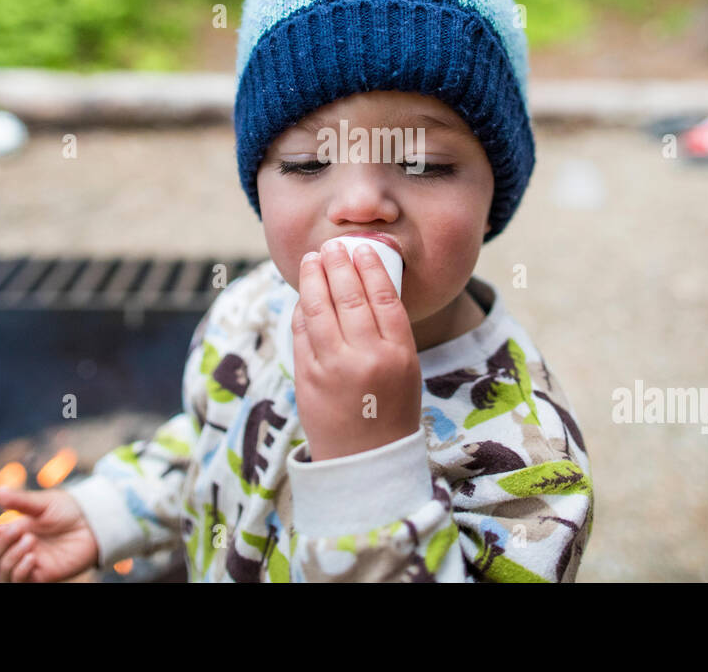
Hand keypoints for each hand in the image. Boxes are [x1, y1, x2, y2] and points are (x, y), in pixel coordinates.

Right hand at [0, 486, 98, 581]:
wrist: (94, 521)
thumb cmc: (69, 510)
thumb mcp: (43, 503)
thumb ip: (21, 501)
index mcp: (16, 531)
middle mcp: (20, 549)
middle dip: (2, 544)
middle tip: (20, 529)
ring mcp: (32, 563)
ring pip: (6, 572)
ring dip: (11, 558)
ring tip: (30, 541)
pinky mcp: (45, 575)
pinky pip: (23, 582)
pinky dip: (21, 572)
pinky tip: (31, 558)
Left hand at [292, 240, 421, 461]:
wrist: (366, 461)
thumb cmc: (390, 410)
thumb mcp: (405, 369)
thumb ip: (387, 331)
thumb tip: (362, 284)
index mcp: (399, 354)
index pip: (384, 297)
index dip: (370, 267)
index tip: (361, 249)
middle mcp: (366, 358)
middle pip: (350, 296)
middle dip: (338, 265)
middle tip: (332, 246)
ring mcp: (333, 368)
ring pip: (320, 308)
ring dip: (314, 278)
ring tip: (312, 259)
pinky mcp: (307, 378)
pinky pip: (302, 332)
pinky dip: (302, 309)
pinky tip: (303, 295)